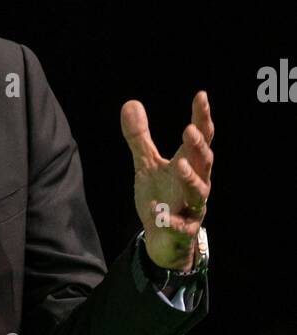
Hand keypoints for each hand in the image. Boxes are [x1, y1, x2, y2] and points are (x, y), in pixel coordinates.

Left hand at [120, 90, 213, 271]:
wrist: (164, 238)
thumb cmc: (161, 196)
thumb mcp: (147, 164)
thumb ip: (140, 137)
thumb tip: (130, 103)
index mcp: (189, 164)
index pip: (200, 138)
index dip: (202, 117)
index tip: (201, 96)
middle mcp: (196, 183)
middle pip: (205, 162)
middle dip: (199, 146)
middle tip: (189, 129)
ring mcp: (192, 207)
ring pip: (198, 192)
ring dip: (190, 179)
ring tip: (179, 166)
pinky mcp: (183, 230)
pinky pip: (180, 226)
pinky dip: (171, 220)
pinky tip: (160, 214)